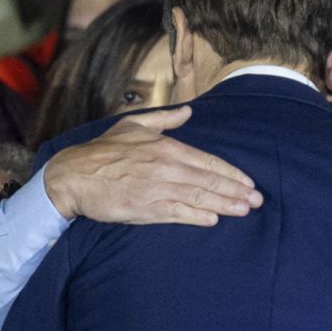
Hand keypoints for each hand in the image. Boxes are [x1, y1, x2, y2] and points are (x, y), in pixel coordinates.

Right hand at [44, 107, 263, 224]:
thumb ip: (165, 120)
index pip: (208, 161)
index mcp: (167, 148)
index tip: (248, 182)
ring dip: (225, 205)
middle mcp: (167, 168)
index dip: (231, 173)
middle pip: (210, 181)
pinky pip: (179, 214)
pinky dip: (198, 216)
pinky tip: (214, 220)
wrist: (74, 175)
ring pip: (199, 198)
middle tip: (257, 200)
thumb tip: (188, 111)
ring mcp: (158, 189)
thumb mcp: (134, 125)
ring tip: (244, 210)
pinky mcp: (147, 209)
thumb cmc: (104, 150)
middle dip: (236, 191)